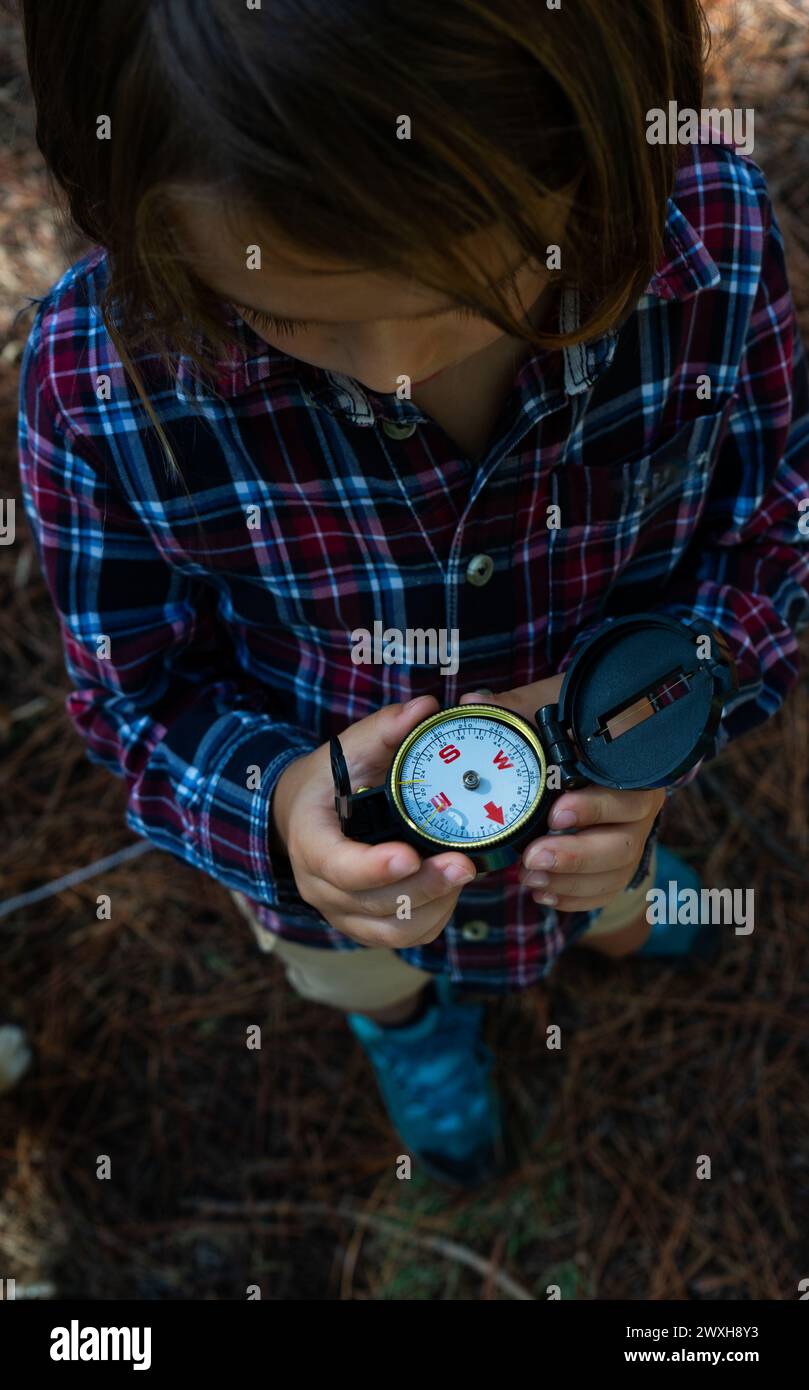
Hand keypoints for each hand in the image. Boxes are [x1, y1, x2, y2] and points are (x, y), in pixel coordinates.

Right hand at [270, 696, 477, 946]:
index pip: (336, 864)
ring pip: (391, 929)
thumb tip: (426, 707)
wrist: (301, 816)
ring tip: (464, 874)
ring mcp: (341, 911)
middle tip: (464, 865)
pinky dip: (431, 918)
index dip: (373, 867)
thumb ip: (385, 730)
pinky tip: (452, 891)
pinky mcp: (363, 924)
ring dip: (433, 906)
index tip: (409, 854)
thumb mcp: (348, 750)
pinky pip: (401, 936)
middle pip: (372, 903)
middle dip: (423, 887)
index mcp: (311, 841)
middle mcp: (320, 886)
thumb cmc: (328, 782)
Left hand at [459, 677, 663, 910]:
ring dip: (571, 882)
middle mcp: (637, 807)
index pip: (625, 793)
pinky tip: (543, 893)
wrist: (586, 748)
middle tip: (532, 858)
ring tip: (530, 879)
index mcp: (627, 769)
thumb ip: (515, 708)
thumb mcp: (547, 707)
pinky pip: (607, 890)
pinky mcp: (617, 862)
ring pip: (616, 872)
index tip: (555, 814)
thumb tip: (476, 703)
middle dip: (576, 857)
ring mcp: (631, 836)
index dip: (594, 808)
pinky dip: (576, 897)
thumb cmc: (566, 727)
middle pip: (623, 843)